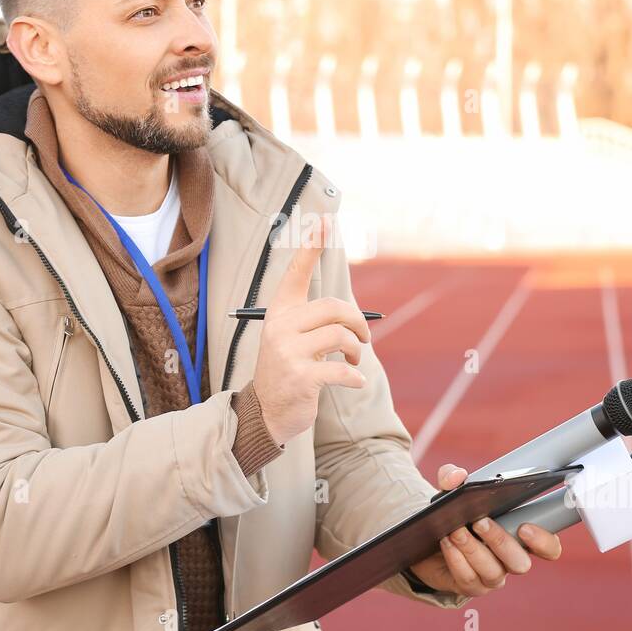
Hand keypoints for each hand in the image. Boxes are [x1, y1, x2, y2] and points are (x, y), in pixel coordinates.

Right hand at [252, 217, 371, 443]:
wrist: (266, 411)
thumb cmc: (287, 368)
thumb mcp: (292, 338)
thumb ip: (314, 322)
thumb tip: (353, 315)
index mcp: (280, 312)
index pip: (297, 272)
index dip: (312, 246)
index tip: (325, 219)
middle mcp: (281, 326)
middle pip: (334, 307)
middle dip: (358, 322)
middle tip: (365, 339)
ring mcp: (288, 352)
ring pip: (340, 336)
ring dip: (357, 350)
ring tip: (354, 360)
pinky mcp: (300, 377)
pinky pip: (341, 370)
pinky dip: (354, 377)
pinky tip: (354, 381)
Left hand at [407, 464, 562, 596]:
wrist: (426, 541)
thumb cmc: (453, 514)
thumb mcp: (452, 491)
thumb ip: (452, 477)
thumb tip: (457, 476)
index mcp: (520, 537)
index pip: (548, 548)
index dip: (545, 542)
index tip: (526, 528)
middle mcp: (510, 561)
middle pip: (520, 563)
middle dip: (500, 541)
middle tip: (480, 522)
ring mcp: (492, 576)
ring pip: (493, 572)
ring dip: (473, 549)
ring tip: (456, 531)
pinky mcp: (470, 586)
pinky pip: (468, 578)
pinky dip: (456, 559)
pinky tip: (446, 543)